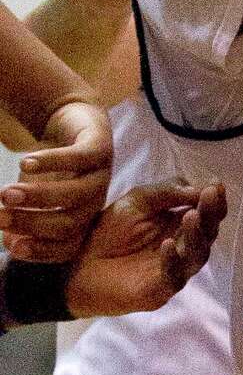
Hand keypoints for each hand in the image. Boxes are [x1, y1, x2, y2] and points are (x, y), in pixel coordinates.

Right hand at [1, 100, 112, 259]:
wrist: (76, 123)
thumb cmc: (50, 169)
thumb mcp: (32, 195)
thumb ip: (19, 215)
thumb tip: (8, 239)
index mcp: (80, 221)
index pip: (67, 248)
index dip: (40, 251)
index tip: (10, 244)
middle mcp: (94, 203)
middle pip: (68, 224)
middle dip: (30, 223)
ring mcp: (100, 176)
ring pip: (75, 194)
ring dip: (37, 195)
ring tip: (6, 192)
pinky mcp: (100, 148)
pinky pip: (79, 158)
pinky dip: (51, 161)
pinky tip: (25, 162)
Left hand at [64, 181, 225, 317]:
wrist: (74, 265)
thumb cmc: (107, 233)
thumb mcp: (137, 201)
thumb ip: (166, 191)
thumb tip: (198, 189)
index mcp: (180, 226)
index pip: (207, 214)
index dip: (214, 201)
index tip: (215, 186)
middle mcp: (183, 249)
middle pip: (208, 233)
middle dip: (211, 214)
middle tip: (208, 196)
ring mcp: (173, 271)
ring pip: (196, 255)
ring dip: (197, 235)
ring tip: (190, 216)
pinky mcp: (158, 291)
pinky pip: (173, 277)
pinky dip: (172, 260)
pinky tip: (166, 245)